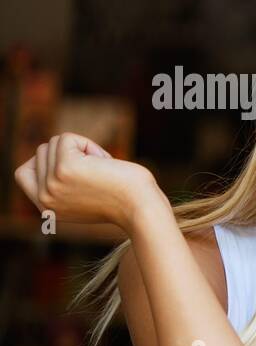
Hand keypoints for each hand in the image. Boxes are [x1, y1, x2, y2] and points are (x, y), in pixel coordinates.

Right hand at [13, 132, 161, 229]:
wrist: (142, 208)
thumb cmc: (124, 199)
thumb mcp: (85, 196)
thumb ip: (64, 183)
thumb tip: (54, 150)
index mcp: (46, 208)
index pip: (23, 174)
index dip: (44, 161)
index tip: (72, 165)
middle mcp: (44, 198)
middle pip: (42, 152)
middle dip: (71, 152)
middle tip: (97, 172)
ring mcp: (52, 183)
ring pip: (55, 142)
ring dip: (83, 148)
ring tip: (102, 169)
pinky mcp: (64, 168)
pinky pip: (67, 138)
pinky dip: (89, 144)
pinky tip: (105, 162)